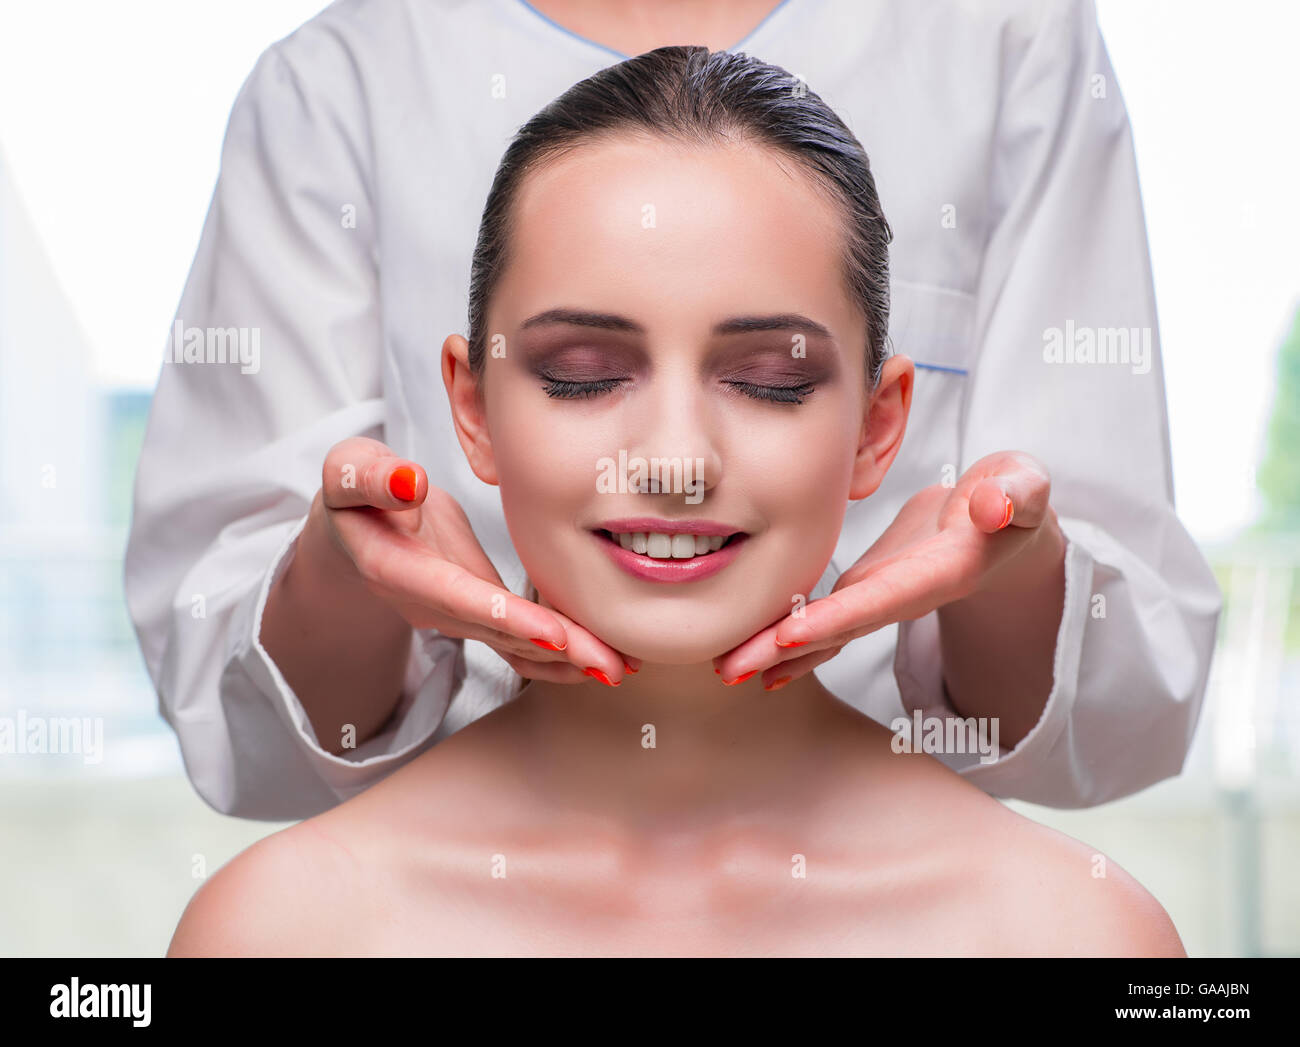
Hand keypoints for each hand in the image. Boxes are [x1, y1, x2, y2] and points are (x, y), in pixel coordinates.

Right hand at [314, 436, 636, 684]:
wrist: (351, 535)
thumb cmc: (354, 494)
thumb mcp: (348, 473)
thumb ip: (371, 478)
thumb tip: (410, 482)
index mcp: (398, 569)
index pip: (458, 596)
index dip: (505, 615)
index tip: (552, 632)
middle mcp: (431, 604)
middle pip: (500, 631)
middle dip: (557, 650)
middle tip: (610, 664)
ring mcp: (457, 616)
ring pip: (517, 644)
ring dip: (570, 660)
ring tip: (621, 665)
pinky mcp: (479, 614)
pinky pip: (522, 642)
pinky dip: (564, 655)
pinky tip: (604, 660)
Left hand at [711, 450, 1058, 687]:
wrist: (1002, 520)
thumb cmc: (1012, 497)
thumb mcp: (1023, 486)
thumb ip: (1015, 494)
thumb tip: (994, 506)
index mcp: (940, 572)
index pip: (880, 598)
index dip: (836, 617)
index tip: (788, 635)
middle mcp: (904, 593)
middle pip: (838, 626)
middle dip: (784, 648)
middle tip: (729, 667)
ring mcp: (881, 594)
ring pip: (823, 628)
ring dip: (773, 650)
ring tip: (724, 667)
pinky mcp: (866, 587)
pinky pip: (822, 618)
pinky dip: (788, 638)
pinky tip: (752, 657)